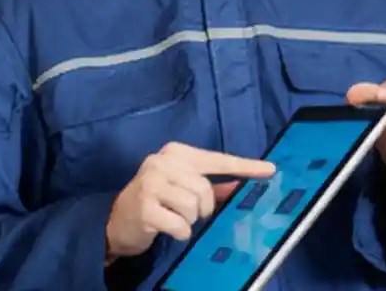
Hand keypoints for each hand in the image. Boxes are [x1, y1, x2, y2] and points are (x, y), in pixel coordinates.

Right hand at [105, 142, 275, 259]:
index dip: (244, 166)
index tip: (270, 170)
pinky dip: (179, 232)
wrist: (115, 222)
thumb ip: (213, 186)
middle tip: (188, 213)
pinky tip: (166, 228)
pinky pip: (181, 225)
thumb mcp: (182, 188)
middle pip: (205, 189)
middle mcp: (161, 162)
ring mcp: (151, 183)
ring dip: (189, 221)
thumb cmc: (155, 202)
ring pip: (194, 207)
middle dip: (203, 208)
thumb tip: (243, 186)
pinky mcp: (144, 207)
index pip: (216, 160)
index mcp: (175, 153)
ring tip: (174, 219)